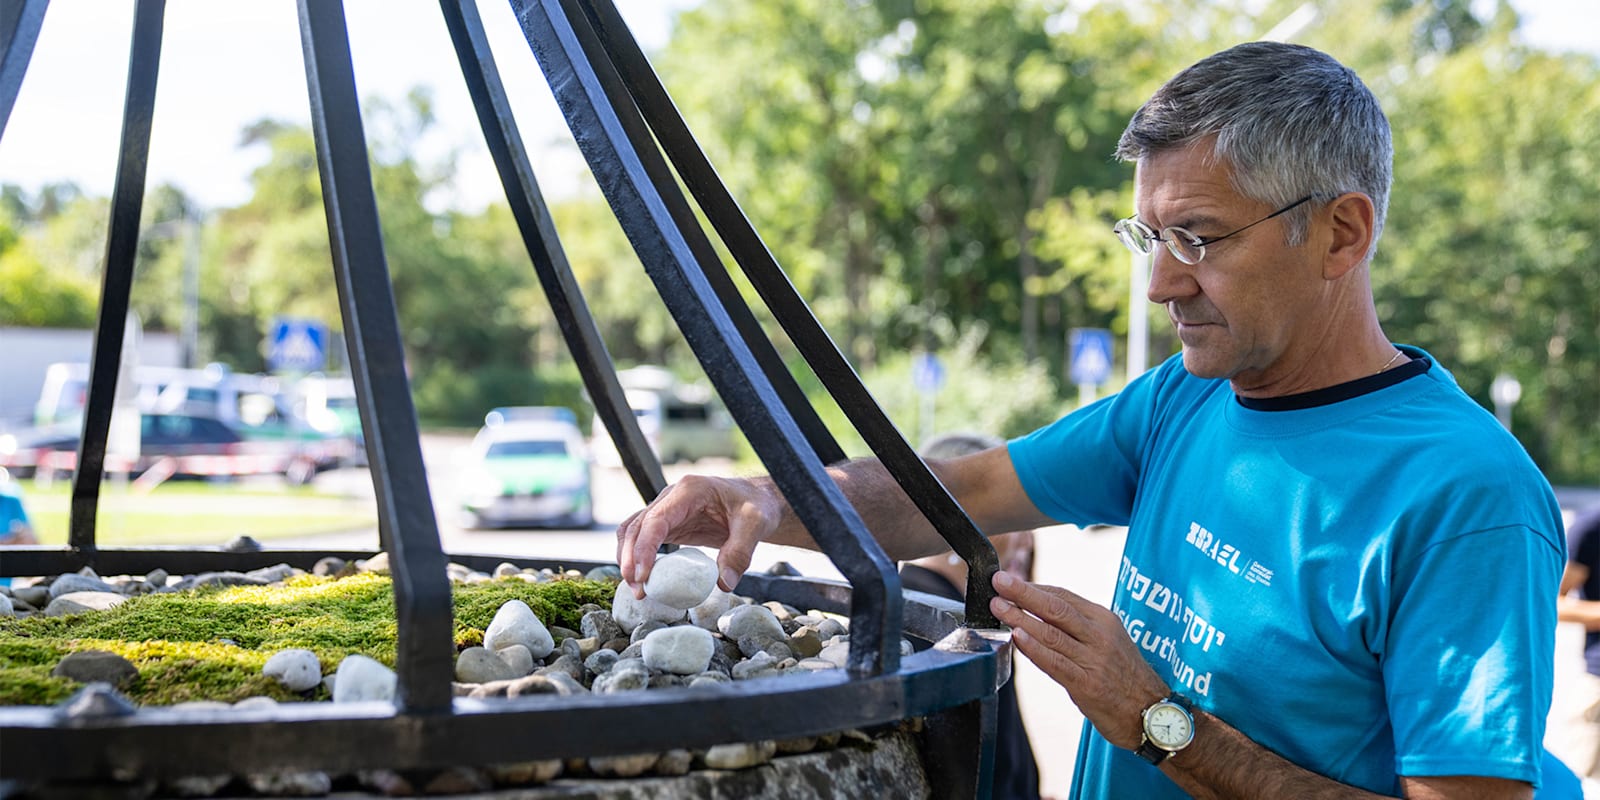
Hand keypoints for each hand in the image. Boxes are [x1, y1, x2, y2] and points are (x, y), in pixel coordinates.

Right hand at [615, 475, 782, 598]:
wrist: (759, 502)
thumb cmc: (757, 505)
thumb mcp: (755, 524)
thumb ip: (740, 552)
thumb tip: (723, 584)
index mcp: (689, 491)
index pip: (656, 519)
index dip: (644, 548)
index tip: (642, 575)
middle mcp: (672, 498)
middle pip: (637, 526)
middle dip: (630, 558)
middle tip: (637, 589)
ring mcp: (668, 511)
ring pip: (634, 532)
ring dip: (629, 560)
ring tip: (637, 589)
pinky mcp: (670, 526)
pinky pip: (644, 540)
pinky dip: (637, 558)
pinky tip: (643, 580)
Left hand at [989, 570, 1169, 749]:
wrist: (1151, 711)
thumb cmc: (1123, 675)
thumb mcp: (1107, 640)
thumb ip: (1077, 627)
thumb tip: (1036, 612)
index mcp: (1103, 619)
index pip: (1062, 595)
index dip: (1033, 587)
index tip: (1008, 580)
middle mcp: (1099, 635)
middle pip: (1056, 607)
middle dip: (1023, 592)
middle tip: (999, 581)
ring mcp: (1094, 659)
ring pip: (1051, 633)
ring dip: (1020, 618)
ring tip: (998, 607)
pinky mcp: (1087, 684)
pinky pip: (1055, 663)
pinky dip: (1034, 648)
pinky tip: (1017, 637)